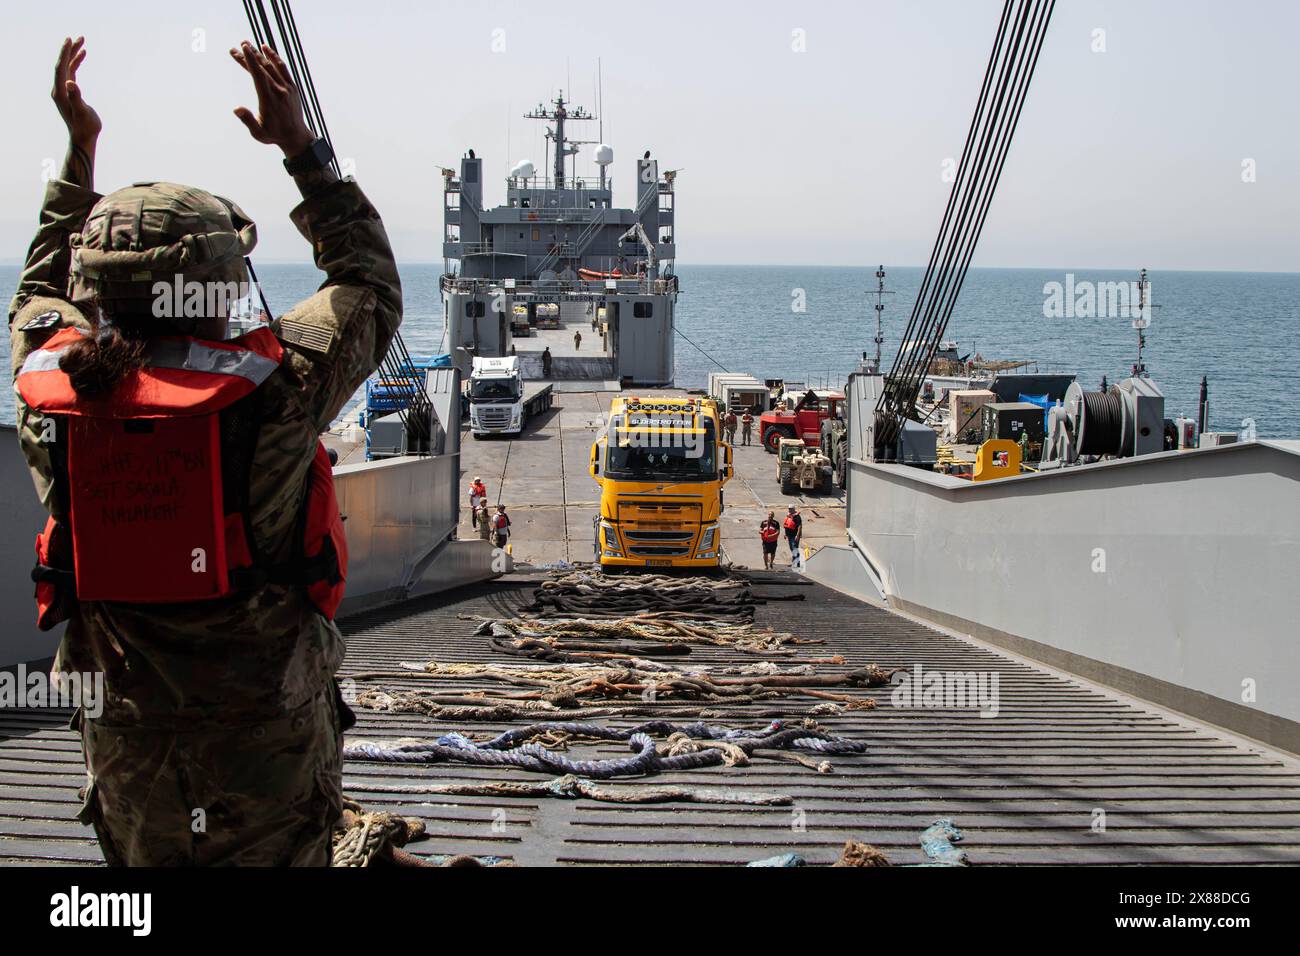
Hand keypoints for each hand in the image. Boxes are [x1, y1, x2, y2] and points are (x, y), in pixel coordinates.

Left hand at [52, 36, 100, 150]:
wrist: (83, 137)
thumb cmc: (85, 126)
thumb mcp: (82, 112)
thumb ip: (76, 97)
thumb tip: (71, 83)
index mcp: (60, 92)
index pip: (60, 68)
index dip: (64, 54)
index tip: (70, 41)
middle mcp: (59, 89)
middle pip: (63, 65)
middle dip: (70, 51)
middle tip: (79, 38)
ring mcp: (64, 90)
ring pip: (67, 67)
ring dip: (74, 55)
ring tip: (83, 43)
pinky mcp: (70, 92)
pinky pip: (71, 72)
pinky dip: (76, 63)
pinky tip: (83, 56)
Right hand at [229, 41, 314, 156]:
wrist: (296, 136)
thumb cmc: (273, 135)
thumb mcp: (258, 133)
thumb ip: (248, 120)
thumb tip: (236, 109)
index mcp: (269, 100)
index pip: (258, 75)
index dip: (250, 60)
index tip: (242, 48)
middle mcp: (279, 91)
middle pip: (263, 68)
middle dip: (250, 55)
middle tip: (238, 45)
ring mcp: (287, 88)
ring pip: (272, 66)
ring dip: (260, 54)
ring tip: (248, 44)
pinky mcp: (292, 87)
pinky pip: (283, 69)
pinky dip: (275, 58)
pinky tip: (266, 49)